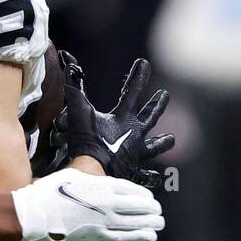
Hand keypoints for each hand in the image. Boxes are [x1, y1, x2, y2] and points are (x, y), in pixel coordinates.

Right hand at [11, 168, 164, 240]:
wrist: (32, 214)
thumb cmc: (47, 193)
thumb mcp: (71, 176)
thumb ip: (91, 179)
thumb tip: (100, 181)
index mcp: (101, 185)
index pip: (133, 190)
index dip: (144, 195)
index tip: (149, 198)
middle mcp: (107, 203)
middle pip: (140, 206)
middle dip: (152, 208)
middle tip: (157, 211)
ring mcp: (104, 221)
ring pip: (137, 222)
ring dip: (152, 222)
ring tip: (159, 222)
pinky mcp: (98, 237)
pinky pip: (126, 237)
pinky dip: (142, 236)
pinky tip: (151, 236)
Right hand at [52, 52, 174, 186]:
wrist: (94, 171)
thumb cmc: (87, 141)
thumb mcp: (79, 111)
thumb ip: (75, 87)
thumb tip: (69, 62)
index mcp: (124, 118)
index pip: (133, 91)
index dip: (138, 76)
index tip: (144, 63)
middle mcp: (136, 134)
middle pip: (150, 116)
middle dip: (157, 103)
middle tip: (164, 94)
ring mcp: (137, 153)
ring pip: (155, 146)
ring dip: (162, 141)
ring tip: (171, 139)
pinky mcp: (134, 170)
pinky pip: (146, 174)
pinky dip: (151, 176)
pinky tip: (159, 178)